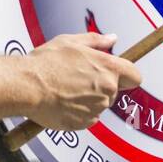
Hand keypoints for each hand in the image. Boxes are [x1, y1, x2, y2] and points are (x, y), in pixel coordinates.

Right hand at [23, 32, 141, 130]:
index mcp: (108, 67)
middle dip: (101, 85)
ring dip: (89, 99)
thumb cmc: (46, 62)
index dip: (127, 75)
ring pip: (100, 104)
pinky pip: (88, 117)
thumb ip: (96, 41)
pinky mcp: (84, 123)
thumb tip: (112, 38)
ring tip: (67, 89)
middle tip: (78, 78)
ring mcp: (97, 108)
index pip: (135, 76)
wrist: (27, 86)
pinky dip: (79, 112)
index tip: (118, 74)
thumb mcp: (71, 42)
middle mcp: (107, 89)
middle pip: (114, 91)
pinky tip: (63, 102)